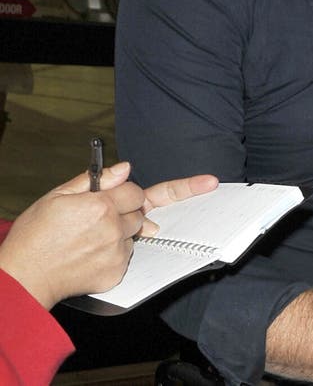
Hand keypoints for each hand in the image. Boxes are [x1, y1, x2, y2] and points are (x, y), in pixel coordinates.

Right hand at [0, 163, 217, 307]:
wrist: (23, 276)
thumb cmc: (36, 234)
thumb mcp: (58, 196)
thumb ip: (95, 180)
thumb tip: (126, 168)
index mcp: (99, 205)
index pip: (135, 191)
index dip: (128, 192)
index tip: (156, 190)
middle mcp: (112, 228)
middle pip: (140, 212)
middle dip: (127, 211)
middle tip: (102, 216)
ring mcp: (115, 253)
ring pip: (135, 235)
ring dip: (122, 232)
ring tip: (89, 237)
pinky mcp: (115, 274)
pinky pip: (127, 256)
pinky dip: (116, 253)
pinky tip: (90, 254)